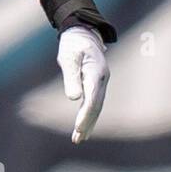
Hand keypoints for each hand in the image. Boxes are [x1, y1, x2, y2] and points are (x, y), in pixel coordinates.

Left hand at [57, 25, 109, 143]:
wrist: (82, 32)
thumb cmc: (73, 44)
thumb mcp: (68, 58)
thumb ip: (71, 77)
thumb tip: (74, 98)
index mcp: (96, 72)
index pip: (92, 98)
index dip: (85, 114)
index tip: (78, 127)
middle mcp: (101, 79)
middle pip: (96, 106)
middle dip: (87, 123)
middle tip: (77, 139)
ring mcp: (100, 82)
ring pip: (96, 107)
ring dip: (88, 123)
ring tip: (79, 139)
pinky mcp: (95, 84)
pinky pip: (93, 103)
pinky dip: (87, 115)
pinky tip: (82, 127)